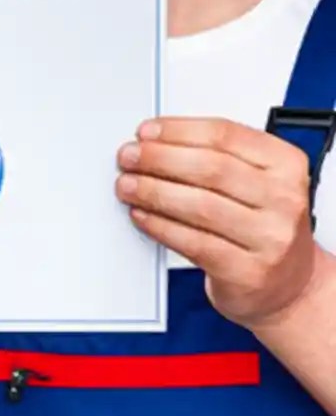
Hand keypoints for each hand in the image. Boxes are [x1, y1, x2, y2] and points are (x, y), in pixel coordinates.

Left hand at [115, 117, 321, 327]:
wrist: (289, 284)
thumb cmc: (261, 226)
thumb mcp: (256, 182)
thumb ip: (215, 158)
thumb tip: (154, 141)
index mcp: (286, 165)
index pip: (226, 136)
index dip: (178, 131)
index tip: (146, 132)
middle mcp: (284, 200)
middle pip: (211, 168)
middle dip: (159, 159)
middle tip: (128, 157)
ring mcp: (270, 237)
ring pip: (200, 205)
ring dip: (153, 191)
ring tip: (126, 185)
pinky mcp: (247, 271)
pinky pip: (193, 242)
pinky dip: (160, 226)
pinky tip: (141, 215)